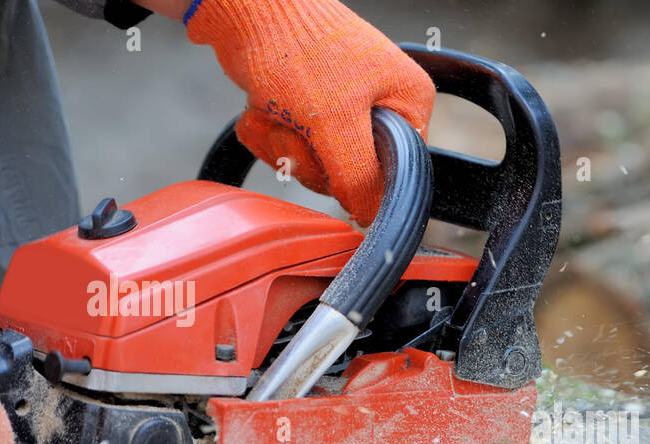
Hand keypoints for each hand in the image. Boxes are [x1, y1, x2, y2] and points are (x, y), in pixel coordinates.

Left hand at [187, 0, 434, 224]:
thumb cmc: (296, 47)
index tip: (331, 157)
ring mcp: (343, 107)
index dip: (359, 177)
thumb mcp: (335, 123)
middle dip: (311, 157)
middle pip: (352, 174)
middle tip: (296, 125)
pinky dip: (270, 132)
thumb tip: (373, 216)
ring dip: (284, 144)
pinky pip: (293, 146)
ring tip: (275, 109)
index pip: (396, 172)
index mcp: (407, 102)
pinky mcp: (308, 107)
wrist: (242, 6)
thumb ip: (359, 178)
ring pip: (317, 164)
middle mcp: (381, 105)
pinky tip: (262, 108)